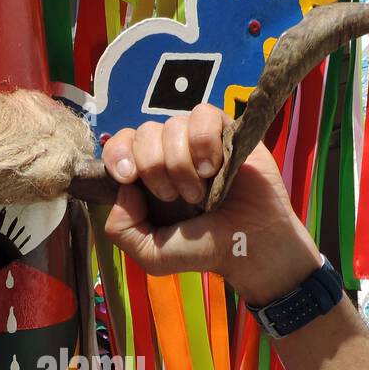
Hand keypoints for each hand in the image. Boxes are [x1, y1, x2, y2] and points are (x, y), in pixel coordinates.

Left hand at [101, 104, 319, 304]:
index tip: (129, 177)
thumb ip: (122, 230)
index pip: (119, 145)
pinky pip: (202, 114)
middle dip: (155, 168)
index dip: (118, 155)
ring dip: (183, 163)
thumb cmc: (203, 249)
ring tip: (202, 190)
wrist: (250, 245)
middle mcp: (168, 152)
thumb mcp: (152, 255)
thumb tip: (125, 187)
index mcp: (146, 177)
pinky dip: (204, 142)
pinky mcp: (224, 129)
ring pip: (172, 125)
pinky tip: (217, 167)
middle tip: (177, 197)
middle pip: (143, 133)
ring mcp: (195, 139)